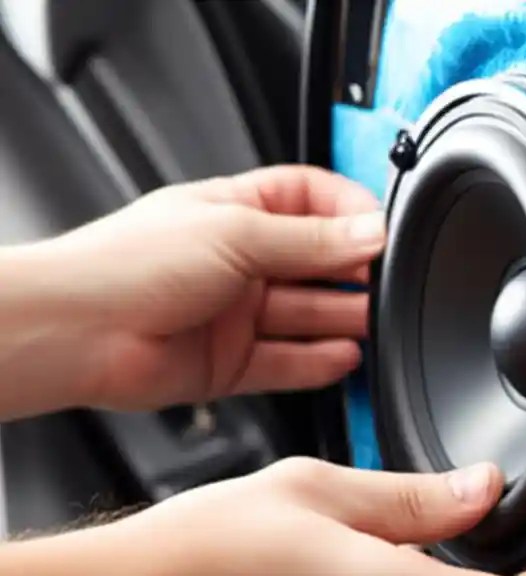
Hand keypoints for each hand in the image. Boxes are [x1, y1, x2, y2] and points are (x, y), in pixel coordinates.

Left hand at [0, 165, 384, 416]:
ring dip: (343, 318)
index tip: (380, 230)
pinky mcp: (232, 362)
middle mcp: (239, 261)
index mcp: (236, 211)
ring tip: (374, 321)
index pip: (311, 200)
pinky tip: (346, 357)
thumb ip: (311, 240)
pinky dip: (320, 362)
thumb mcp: (236, 234)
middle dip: (353, 270)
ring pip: (307, 315)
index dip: (349, 213)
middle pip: (316, 261)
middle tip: (385, 280)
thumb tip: (370, 233)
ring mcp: (236, 314)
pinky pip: (290, 362)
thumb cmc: (127, 265)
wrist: (77, 332)